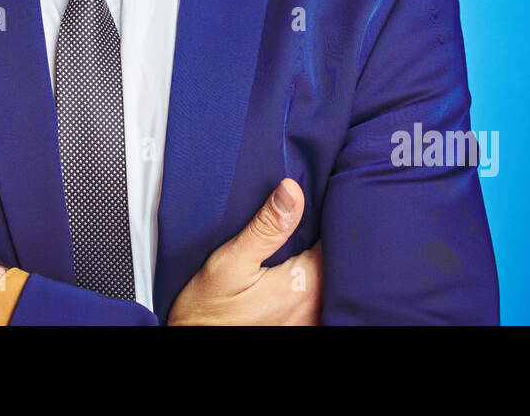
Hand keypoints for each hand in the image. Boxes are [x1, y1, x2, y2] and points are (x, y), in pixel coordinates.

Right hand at [167, 177, 322, 324]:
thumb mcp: (230, 261)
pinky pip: (319, 299)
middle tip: (305, 219)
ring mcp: (309, 321)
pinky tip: (293, 272)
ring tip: (298, 244)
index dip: (330, 218)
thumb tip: (291, 190)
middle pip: (336, 262)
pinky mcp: (300, 327)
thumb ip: (265, 227)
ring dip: (317, 261)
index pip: (336, 244)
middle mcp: (314, 307)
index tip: (318, 201)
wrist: (193, 338)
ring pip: (329, 281)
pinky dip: (312, 282)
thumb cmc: (208, 308)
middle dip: (323, 239)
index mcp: (303, 286)